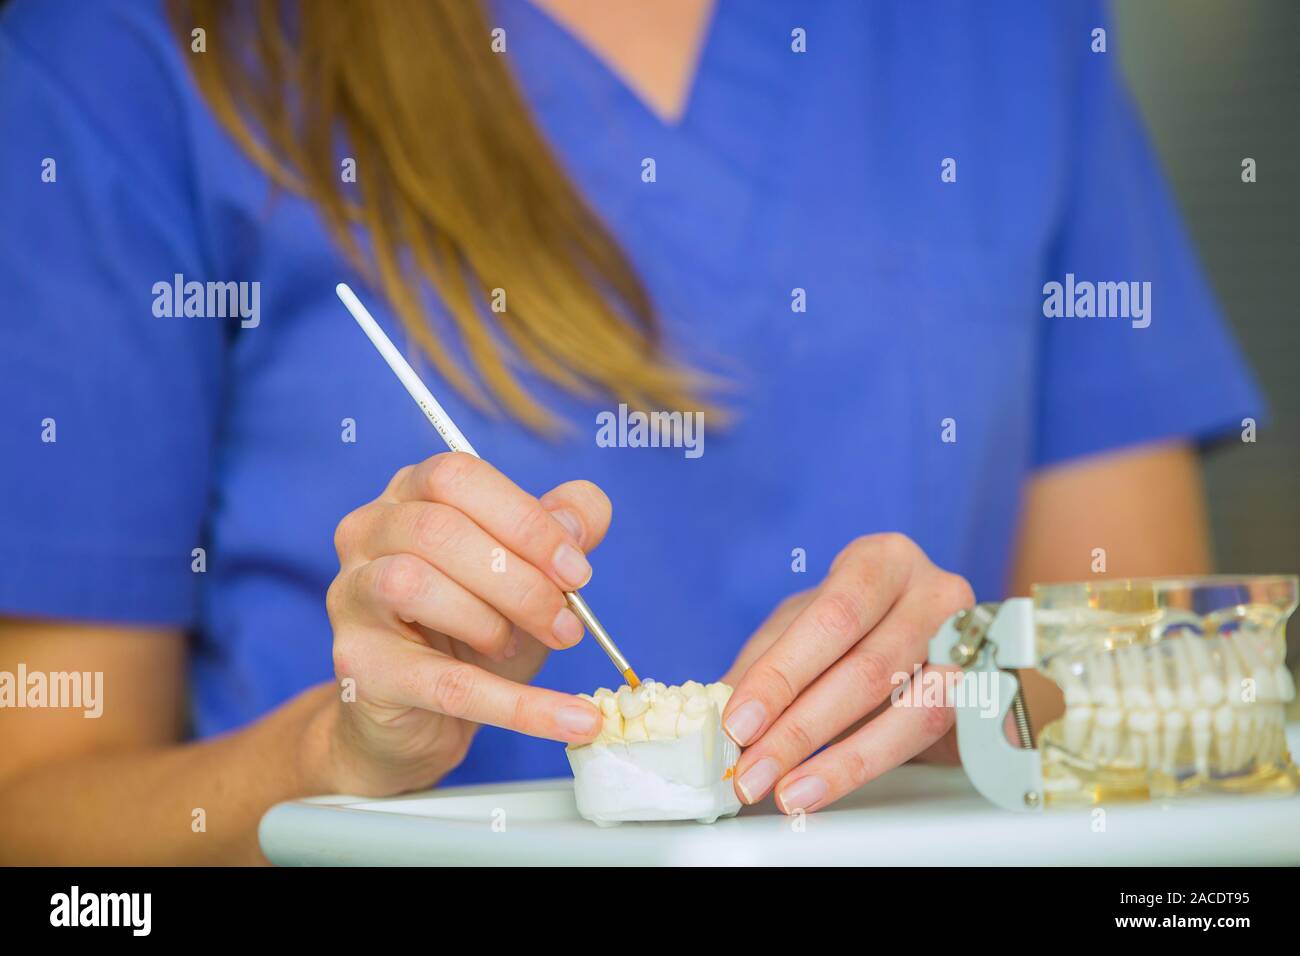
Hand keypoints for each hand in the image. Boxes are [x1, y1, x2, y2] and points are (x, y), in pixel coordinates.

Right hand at [319, 452, 610, 795]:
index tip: (577, 570)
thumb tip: (577, 519)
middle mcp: (366, 532)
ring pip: (413, 584)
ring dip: (492, 623)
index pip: (457, 476)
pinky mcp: (357, 666)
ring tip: (518, 649)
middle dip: (521, 580)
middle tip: (566, 625)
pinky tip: (573, 721)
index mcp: (409, 494)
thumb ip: (562, 533)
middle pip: (437, 530)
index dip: (526, 521)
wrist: (423, 717)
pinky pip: (443, 684)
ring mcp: (350, 597)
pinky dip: (519, 706)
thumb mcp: (529, 574)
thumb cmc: (475, 630)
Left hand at [720, 533, 972, 813]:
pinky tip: (825, 786)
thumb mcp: (799, 627)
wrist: (919, 635)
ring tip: (786, 790)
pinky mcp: (984, 696)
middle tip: (751, 771)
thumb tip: (719, 710)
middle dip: (800, 730)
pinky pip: (932, 739)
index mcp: (883, 560)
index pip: (833, 617)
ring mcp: (972, 647)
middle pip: (868, 668)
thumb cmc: (852, 625)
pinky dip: (870, 766)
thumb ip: (764, 665)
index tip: (739, 723)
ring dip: (838, 760)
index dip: (784, 675)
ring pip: (909, 711)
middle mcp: (937, 593)